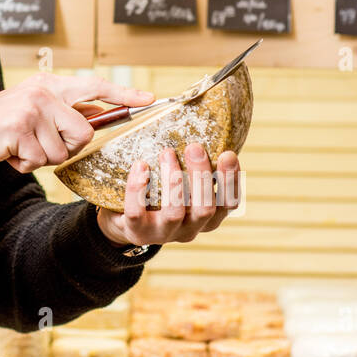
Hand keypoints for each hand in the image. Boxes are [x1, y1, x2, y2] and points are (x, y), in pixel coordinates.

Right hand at [0, 73, 154, 172]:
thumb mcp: (31, 112)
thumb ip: (60, 114)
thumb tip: (93, 124)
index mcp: (49, 84)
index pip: (94, 86)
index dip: (123, 95)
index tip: (149, 99)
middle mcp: (43, 91)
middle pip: (83, 132)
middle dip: (65, 148)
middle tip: (38, 144)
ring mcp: (31, 108)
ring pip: (62, 152)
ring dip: (41, 159)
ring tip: (19, 147)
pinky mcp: (19, 128)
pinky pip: (39, 160)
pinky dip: (24, 165)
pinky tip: (8, 153)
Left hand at [96, 145, 241, 247]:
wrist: (125, 221)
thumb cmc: (160, 194)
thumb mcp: (183, 184)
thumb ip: (194, 164)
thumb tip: (206, 122)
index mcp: (207, 217)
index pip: (229, 202)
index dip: (231, 179)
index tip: (228, 153)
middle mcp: (190, 229)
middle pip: (205, 208)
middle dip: (201, 175)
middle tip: (194, 147)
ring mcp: (164, 233)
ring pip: (175, 212)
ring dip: (173, 180)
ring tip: (166, 152)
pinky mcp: (138, 232)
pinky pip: (137, 211)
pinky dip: (138, 187)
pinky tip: (140, 166)